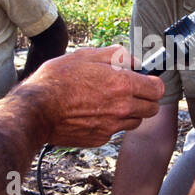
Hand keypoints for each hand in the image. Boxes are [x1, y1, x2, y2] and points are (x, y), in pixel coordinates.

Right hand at [19, 46, 164, 146]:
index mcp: (122, 84)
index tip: (147, 80)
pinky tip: (93, 114)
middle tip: (131, 91)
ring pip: (135, 121)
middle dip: (146, 99)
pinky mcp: (100, 139)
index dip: (154, 83)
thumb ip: (115, 55)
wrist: (36, 110)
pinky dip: (110, 123)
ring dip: (129, 112)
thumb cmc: (57, 80)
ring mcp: (112, 126)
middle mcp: (122, 108)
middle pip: (152, 108)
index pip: (158, 88)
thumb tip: (132, 59)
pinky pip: (115, 131)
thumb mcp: (85, 55)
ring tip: (109, 102)